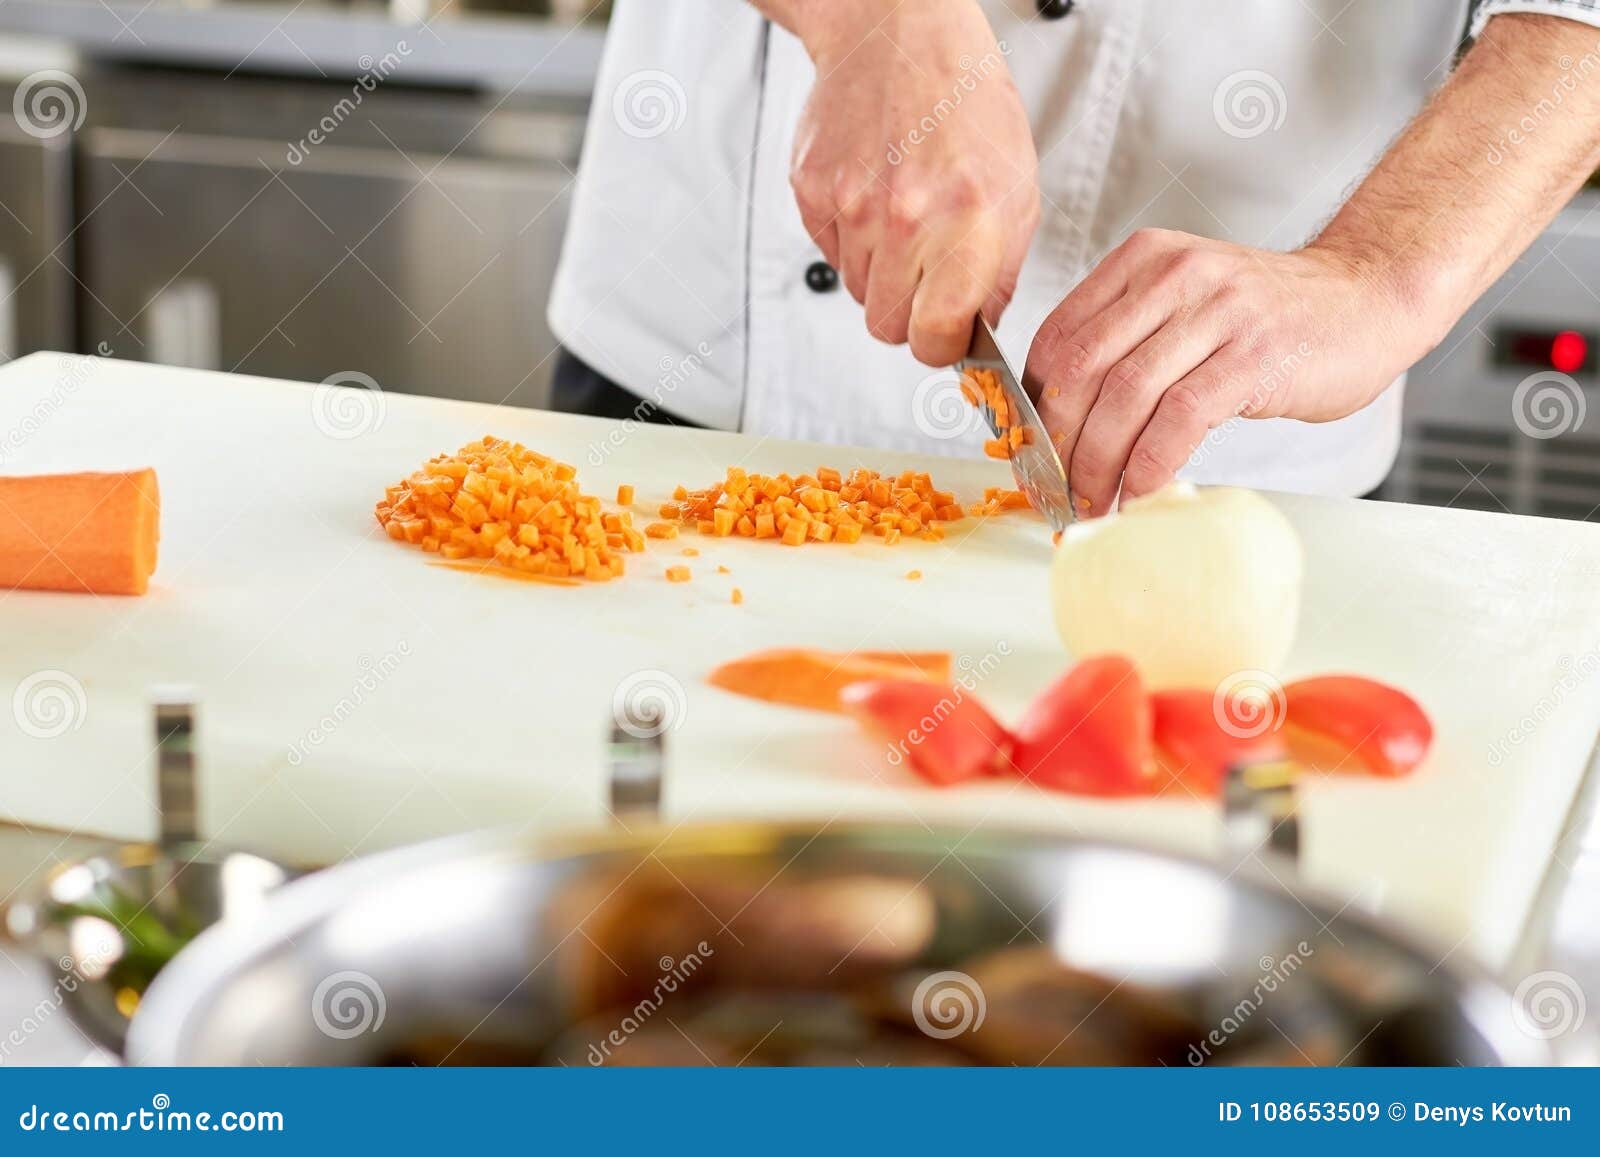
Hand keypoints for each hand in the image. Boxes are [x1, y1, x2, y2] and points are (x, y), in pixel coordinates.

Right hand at [785, 0, 1038, 365]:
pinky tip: (876, 196)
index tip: (945, 333)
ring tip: (904, 218)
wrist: (899, 33)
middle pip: (887, 327)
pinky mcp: (812, 191)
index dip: (939, 344)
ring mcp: (852, 205)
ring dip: (881, 272)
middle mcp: (905, 218)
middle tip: (926, 272)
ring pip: (858, 292)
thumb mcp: (1017, 188)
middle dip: (908, 312)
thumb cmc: (966, 103)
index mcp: (966, 222)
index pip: (933, 338)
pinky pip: (831, 253)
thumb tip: (978, 329)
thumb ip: (1000, 271)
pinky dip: (852, 239)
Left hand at [1025, 229, 1424, 515]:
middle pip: (1082, 370)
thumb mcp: (1187, 303)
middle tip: (1055, 489)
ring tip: (1093, 503)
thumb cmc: (1270, 316)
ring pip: (1124, 397)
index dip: (1034, 404)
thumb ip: (1129, 339)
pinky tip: (1140, 494)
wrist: (1368, 297)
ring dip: (1098, 464)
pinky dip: (1149, 465)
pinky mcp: (1253, 356)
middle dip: (1059, 442)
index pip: (1059, 336)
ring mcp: (1216, 313)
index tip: (1032, 452)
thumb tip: (1063, 417)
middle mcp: (1174, 278)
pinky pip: (1179, 419)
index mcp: (1143, 262)